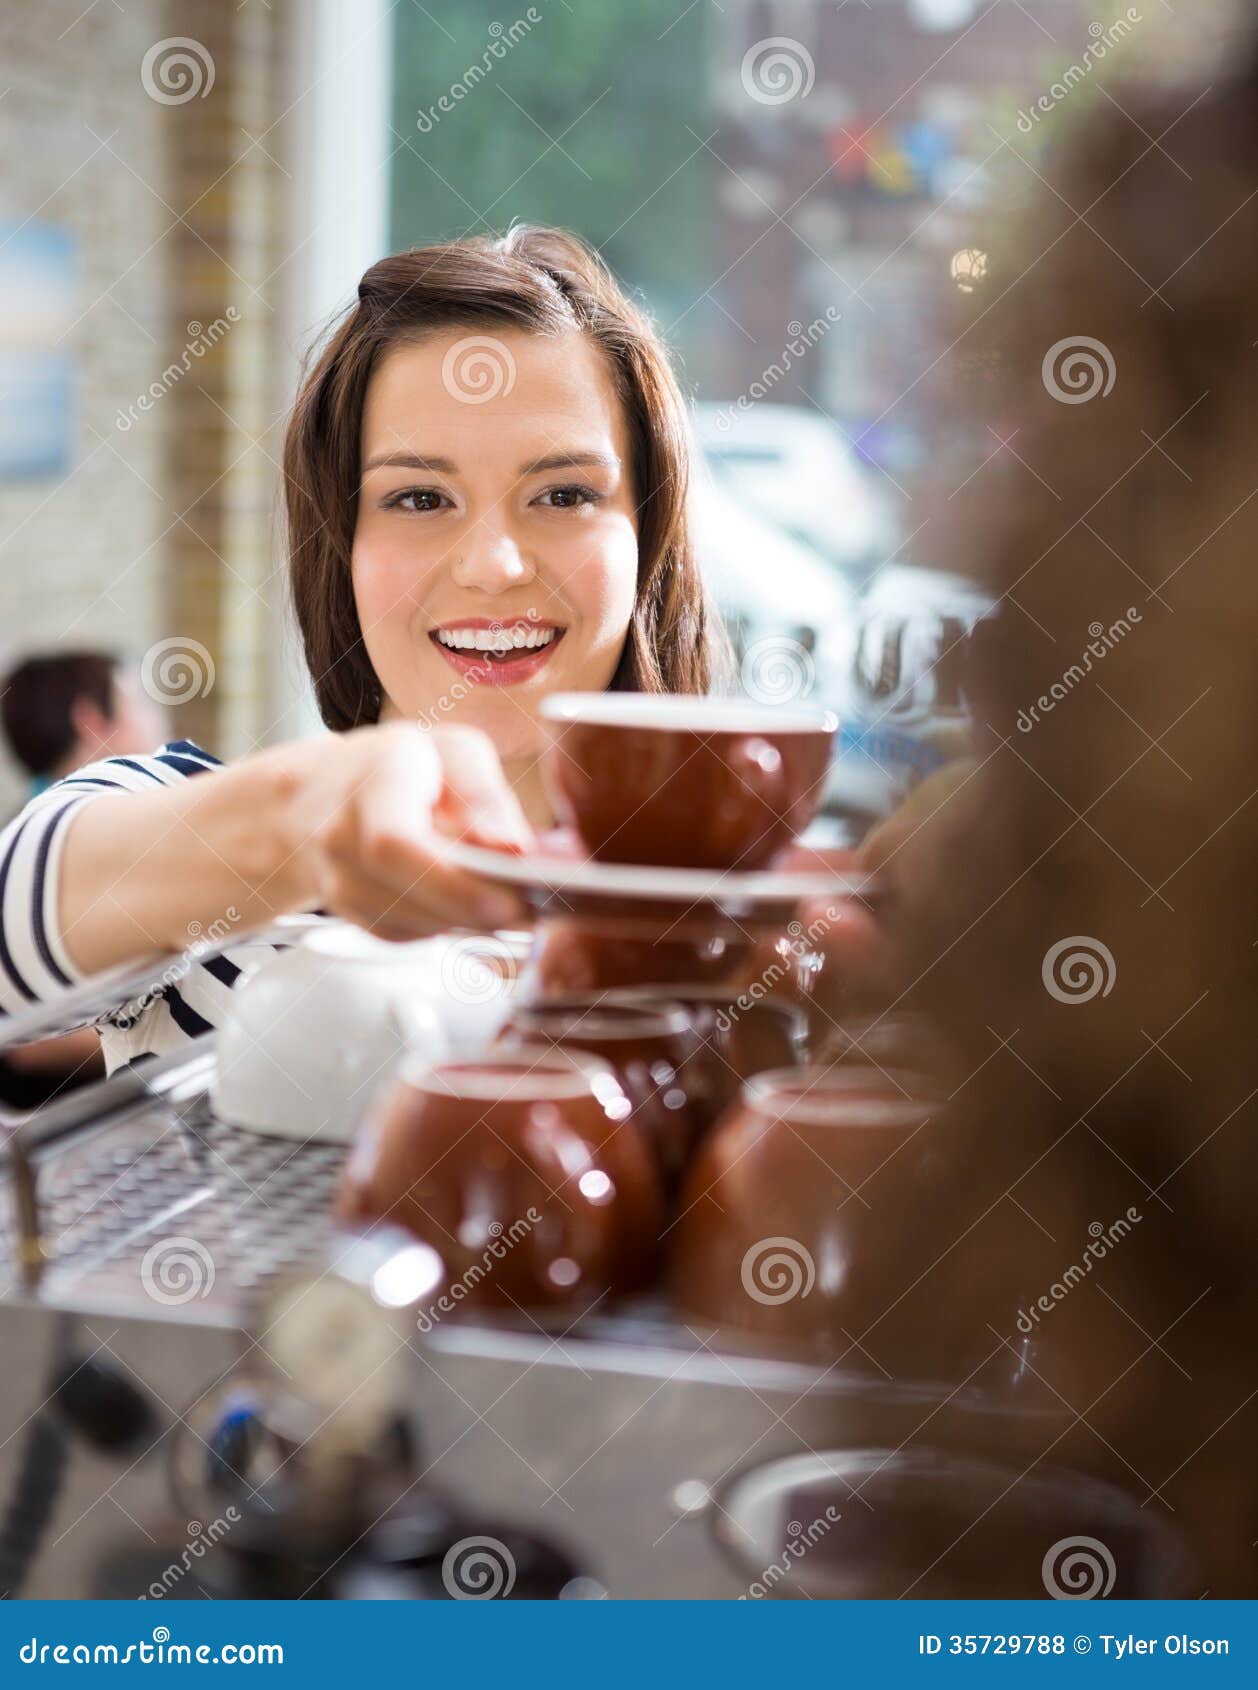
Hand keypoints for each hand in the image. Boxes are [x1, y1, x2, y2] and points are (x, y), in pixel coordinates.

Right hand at [277, 721, 533, 938]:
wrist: (320, 794)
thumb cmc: (397, 765)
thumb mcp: (451, 751)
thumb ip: (484, 796)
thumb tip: (514, 848)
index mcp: (373, 783)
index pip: (395, 845)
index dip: (456, 883)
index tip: (514, 897)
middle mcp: (341, 837)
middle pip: (409, 896)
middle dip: (479, 908)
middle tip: (531, 904)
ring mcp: (338, 883)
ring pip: (415, 925)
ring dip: (469, 920)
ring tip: (510, 898)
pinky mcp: (352, 916)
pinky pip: (410, 934)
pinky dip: (447, 923)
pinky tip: (467, 900)